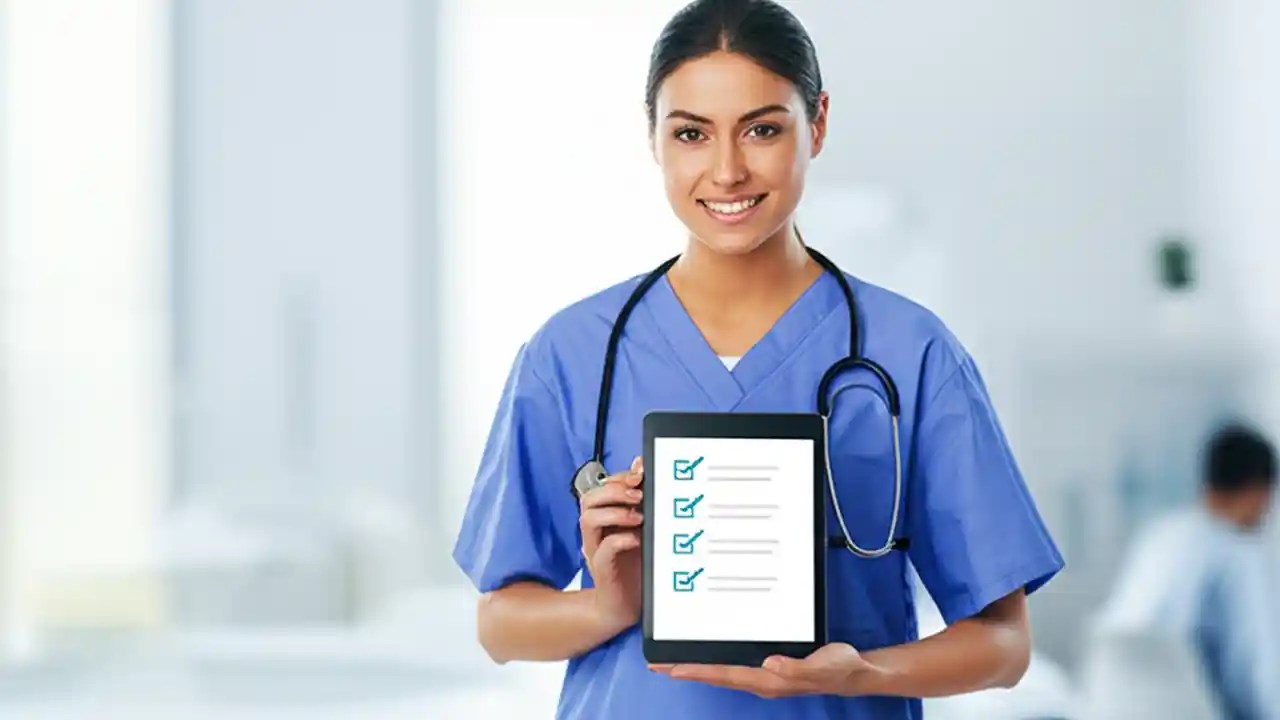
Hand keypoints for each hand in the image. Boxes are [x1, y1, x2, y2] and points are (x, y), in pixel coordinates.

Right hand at [580, 456, 643, 631]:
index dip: (618, 478)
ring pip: (588, 520)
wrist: (626, 605)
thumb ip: (640, 500)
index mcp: (604, 519)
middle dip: (614, 491)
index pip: (601, 488)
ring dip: (614, 513)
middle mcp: (595, 532)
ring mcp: (595, 550)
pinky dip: (618, 540)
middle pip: (589, 499)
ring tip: (638, 517)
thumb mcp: (643, 528)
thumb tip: (640, 465)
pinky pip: (602, 550)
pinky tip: (635, 539)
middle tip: (639, 494)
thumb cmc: (634, 565)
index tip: (640, 474)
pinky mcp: (601, 569)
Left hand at [650, 643, 883, 698]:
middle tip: (657, 665)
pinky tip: (709, 658)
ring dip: (698, 668)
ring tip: (673, 663)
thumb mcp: (821, 665)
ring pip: (723, 672)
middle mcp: (762, 680)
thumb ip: (795, 666)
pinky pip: (735, 666)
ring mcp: (765, 676)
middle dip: (687, 671)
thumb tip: (770, 663)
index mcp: (770, 679)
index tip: (672, 667)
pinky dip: (716, 662)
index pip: (725, 674)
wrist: (855, 672)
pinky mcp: (770, 669)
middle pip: (717, 675)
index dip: (698, 671)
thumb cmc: (838, 668)